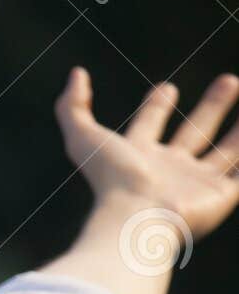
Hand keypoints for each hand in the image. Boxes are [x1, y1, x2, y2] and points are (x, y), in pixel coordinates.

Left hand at [55, 67, 238, 241]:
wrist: (138, 219)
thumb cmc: (112, 180)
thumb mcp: (82, 138)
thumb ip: (71, 106)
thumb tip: (76, 74)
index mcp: (140, 157)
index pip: (149, 126)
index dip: (155, 107)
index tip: (166, 88)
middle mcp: (170, 171)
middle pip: (194, 133)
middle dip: (211, 107)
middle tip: (229, 82)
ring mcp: (196, 185)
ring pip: (226, 151)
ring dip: (238, 127)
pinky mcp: (220, 198)